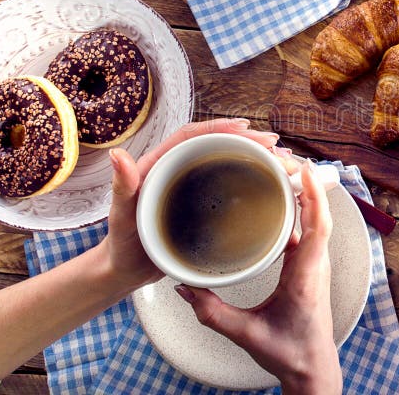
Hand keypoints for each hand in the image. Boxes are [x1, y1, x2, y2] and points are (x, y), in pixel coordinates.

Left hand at [99, 118, 279, 291]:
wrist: (126, 271)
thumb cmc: (121, 244)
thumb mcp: (121, 215)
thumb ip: (122, 185)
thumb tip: (118, 155)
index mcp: (160, 164)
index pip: (192, 135)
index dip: (220, 127)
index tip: (245, 127)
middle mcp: (179, 170)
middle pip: (216, 145)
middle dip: (248, 141)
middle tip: (274, 145)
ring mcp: (193, 188)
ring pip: (227, 164)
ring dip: (254, 159)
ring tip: (280, 161)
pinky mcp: (203, 207)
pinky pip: (228, 187)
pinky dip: (250, 183)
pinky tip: (270, 187)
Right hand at [175, 161, 341, 393]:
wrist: (312, 369)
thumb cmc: (289, 353)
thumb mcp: (247, 334)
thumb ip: (212, 313)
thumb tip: (183, 287)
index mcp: (306, 276)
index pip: (318, 226)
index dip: (313, 195)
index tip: (304, 169)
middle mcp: (315, 265)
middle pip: (319, 213)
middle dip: (306, 182)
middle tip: (284, 157)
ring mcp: (315, 264)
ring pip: (316, 219)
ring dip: (305, 192)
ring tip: (284, 168)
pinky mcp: (309, 266)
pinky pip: (308, 229)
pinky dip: (299, 208)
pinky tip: (282, 199)